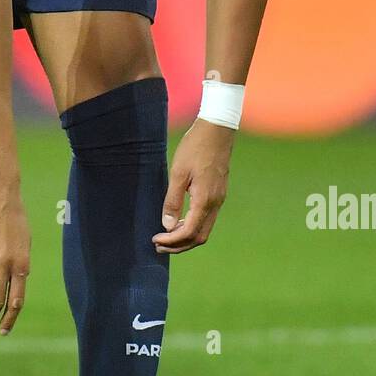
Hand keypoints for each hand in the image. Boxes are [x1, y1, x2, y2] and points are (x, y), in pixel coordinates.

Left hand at [155, 119, 234, 253]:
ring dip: (185, 238)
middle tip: (158, 245)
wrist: (217, 130)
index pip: (189, 232)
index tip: (156, 239)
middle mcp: (215, 203)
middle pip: (199, 237)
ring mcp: (219, 199)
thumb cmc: (195, 148)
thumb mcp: (178, 173)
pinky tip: (179, 222)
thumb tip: (167, 225)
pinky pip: (207, 219)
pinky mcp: (218, 194)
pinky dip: (192, 227)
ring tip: (166, 237)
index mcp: (205, 200)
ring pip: (204, 230)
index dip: (172, 241)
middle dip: (179, 245)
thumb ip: (173, 200)